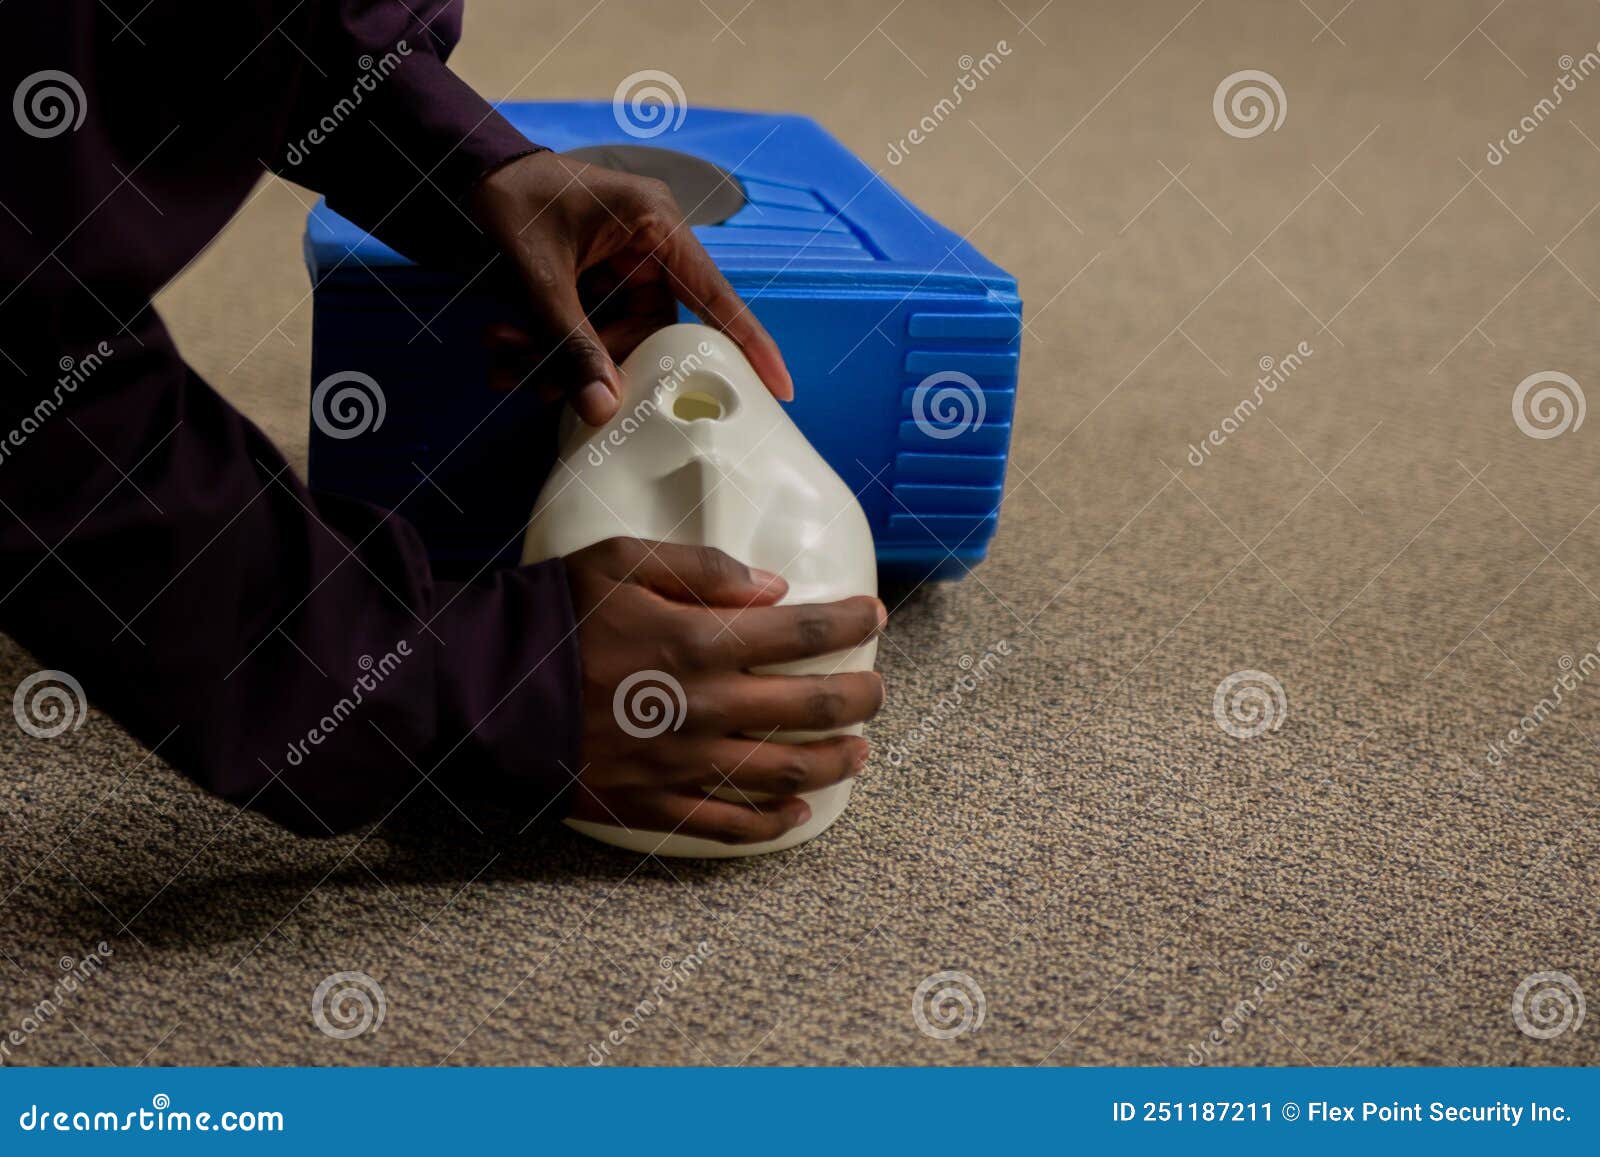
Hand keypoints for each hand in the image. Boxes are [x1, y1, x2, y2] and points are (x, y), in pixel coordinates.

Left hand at [469, 150, 792, 425]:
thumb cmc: (502, 199)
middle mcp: (646, 245)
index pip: (714, 294)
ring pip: (610, 338)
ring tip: (505, 363)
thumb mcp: (536, 275)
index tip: (780, 386)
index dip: (749, 343)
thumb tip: (604, 410)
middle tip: (539, 386)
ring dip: (559, 359)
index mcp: (653, 224)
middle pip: (648, 332)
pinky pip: (586, 328)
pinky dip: (547, 345)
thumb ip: (570, 343)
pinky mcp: (591, 279)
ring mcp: (619, 264)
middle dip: (593, 365)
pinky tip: (504, 348)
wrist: (455, 170)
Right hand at [563, 538, 884, 844]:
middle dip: (859, 699)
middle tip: (877, 692)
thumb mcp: (622, 561)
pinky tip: (798, 815)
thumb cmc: (551, 615)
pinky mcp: (653, 804)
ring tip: (858, 752)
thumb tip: (773, 589)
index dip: (847, 624)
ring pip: (785, 773)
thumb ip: (704, 571)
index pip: (802, 635)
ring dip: (833, 762)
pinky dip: (772, 824)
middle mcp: (703, 708)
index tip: (871, 615)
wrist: (481, 687)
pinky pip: (728, 826)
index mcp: (699, 642)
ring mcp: (681, 764)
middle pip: (811, 708)